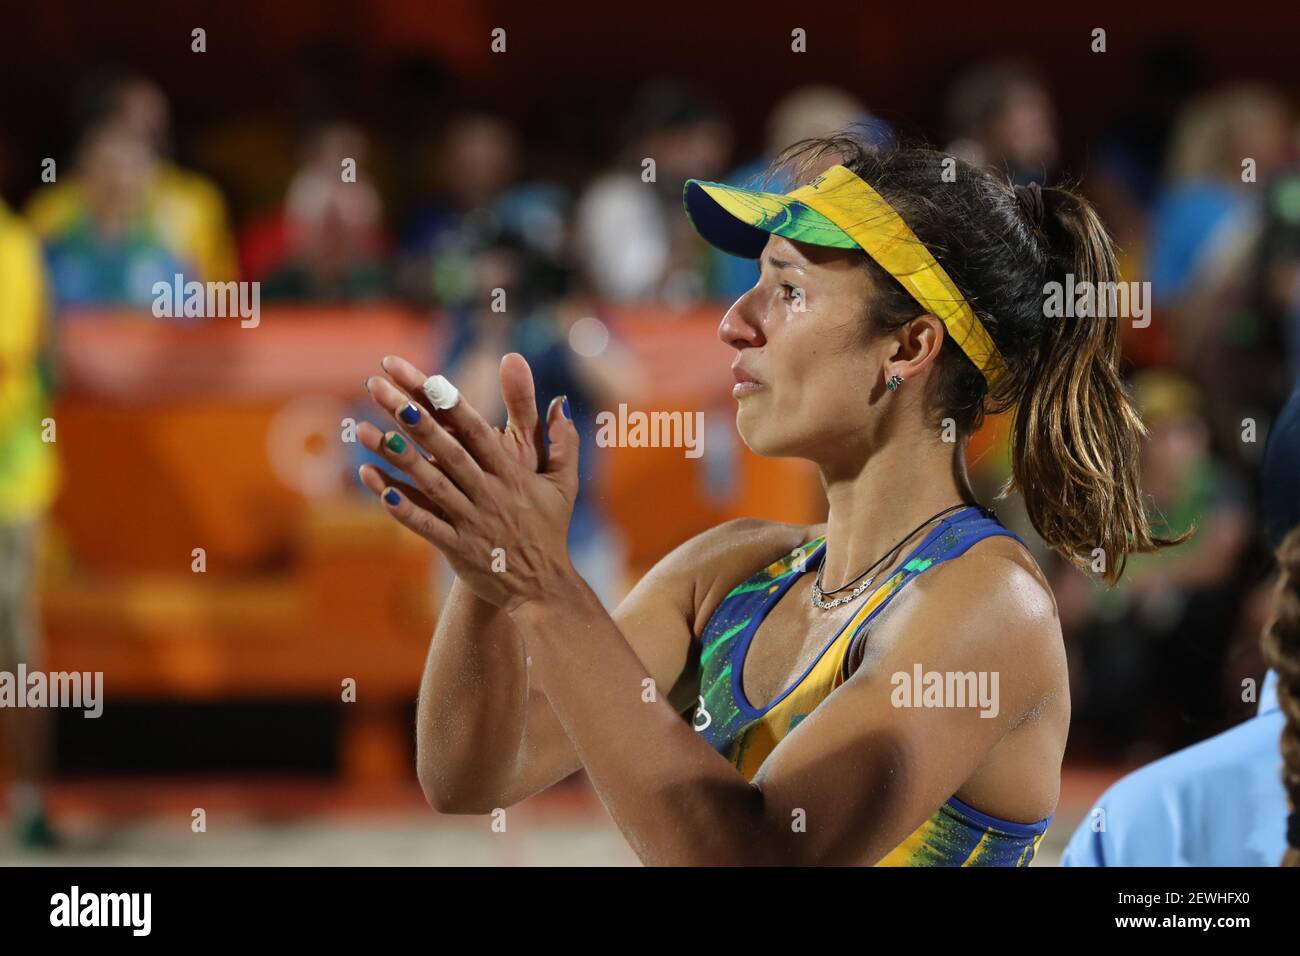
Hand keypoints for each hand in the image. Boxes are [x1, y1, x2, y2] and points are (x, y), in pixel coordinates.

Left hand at [358, 353, 579, 612]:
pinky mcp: (458, 548)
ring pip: (431, 484)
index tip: (420, 376)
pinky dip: (402, 507)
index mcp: (511, 473)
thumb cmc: (549, 530)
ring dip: (397, 457)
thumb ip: (562, 441)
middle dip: (411, 417)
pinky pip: (426, 525)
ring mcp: (472, 520)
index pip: (475, 428)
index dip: (446, 400)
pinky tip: (377, 487)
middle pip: (447, 448)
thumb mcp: (564, 484)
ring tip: (365, 430)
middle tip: (379, 388)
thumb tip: (561, 402)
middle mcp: (489, 492)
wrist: (543, 587)